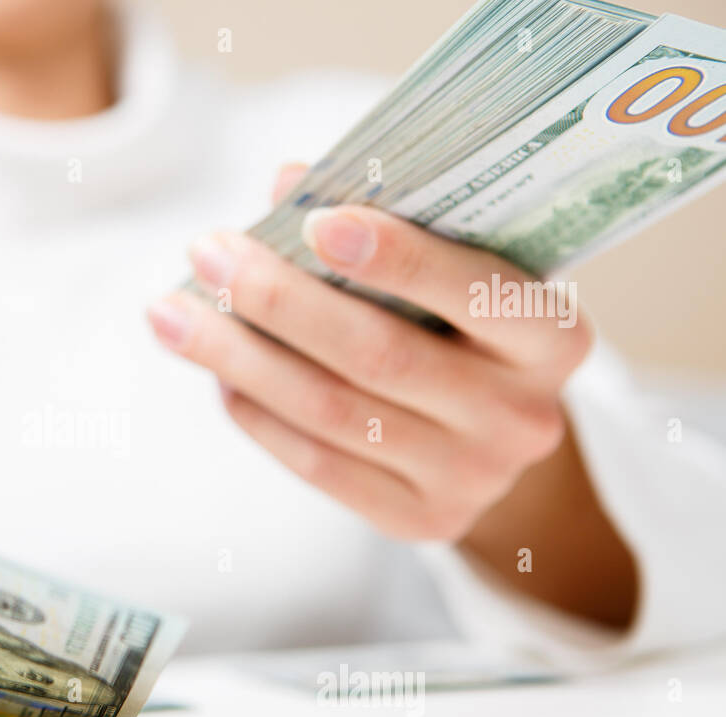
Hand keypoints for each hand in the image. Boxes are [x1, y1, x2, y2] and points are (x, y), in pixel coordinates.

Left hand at [147, 165, 593, 542]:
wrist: (494, 439)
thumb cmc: (463, 330)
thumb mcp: (452, 273)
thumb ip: (383, 226)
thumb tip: (287, 185)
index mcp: (552, 336)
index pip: (473, 291)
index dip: (395, 257)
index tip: (313, 219)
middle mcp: (522, 416)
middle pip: (379, 354)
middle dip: (280, 299)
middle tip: (208, 253)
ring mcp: (472, 478)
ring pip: (332, 411)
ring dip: (239, 357)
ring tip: (173, 314)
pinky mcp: (420, 520)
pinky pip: (318, 463)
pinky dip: (258, 413)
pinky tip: (218, 373)